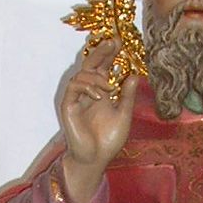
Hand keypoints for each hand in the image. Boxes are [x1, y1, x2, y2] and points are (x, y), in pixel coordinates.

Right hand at [59, 40, 137, 202]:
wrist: (95, 159)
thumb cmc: (108, 141)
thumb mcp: (123, 115)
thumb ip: (127, 96)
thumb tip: (134, 75)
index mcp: (101, 93)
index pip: (103, 68)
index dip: (109, 54)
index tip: (119, 42)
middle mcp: (88, 92)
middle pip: (90, 64)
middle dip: (100, 52)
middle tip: (112, 43)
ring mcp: (76, 98)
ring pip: (81, 74)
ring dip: (97, 77)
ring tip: (109, 88)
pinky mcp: (68, 106)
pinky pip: (74, 87)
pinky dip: (87, 87)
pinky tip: (99, 96)